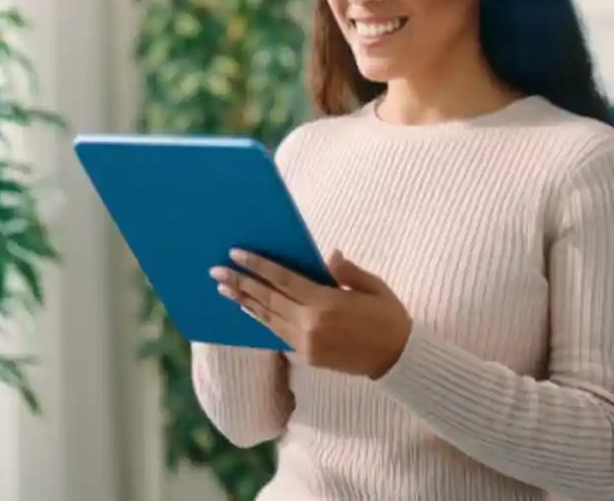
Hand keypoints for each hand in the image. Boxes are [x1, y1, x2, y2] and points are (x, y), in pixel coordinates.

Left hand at [210, 249, 412, 379]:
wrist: (397, 358)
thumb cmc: (388, 317)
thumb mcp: (374, 287)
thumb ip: (348, 272)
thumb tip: (329, 256)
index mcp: (326, 302)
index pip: (284, 280)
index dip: (259, 266)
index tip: (237, 253)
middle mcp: (310, 324)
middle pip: (268, 299)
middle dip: (241, 282)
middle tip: (216, 270)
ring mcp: (306, 343)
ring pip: (268, 318)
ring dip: (244, 302)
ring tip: (224, 289)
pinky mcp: (306, 357)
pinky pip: (278, 334)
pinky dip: (262, 320)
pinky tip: (249, 310)